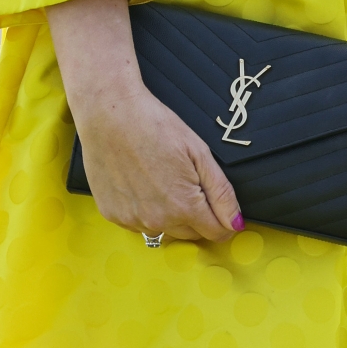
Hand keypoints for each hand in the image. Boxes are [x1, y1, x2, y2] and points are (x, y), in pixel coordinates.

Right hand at [46, 0, 242, 243]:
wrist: (109, 113)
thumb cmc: (156, 125)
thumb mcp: (199, 152)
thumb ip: (221, 193)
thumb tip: (237, 224)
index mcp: (184, 207)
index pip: (215, 233)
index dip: (224, 220)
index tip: (218, 202)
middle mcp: (157, 222)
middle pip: (191, 234)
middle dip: (197, 215)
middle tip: (187, 179)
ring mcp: (132, 220)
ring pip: (163, 229)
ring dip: (169, 214)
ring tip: (160, 177)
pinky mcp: (111, 214)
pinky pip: (138, 223)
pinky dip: (144, 209)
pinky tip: (140, 181)